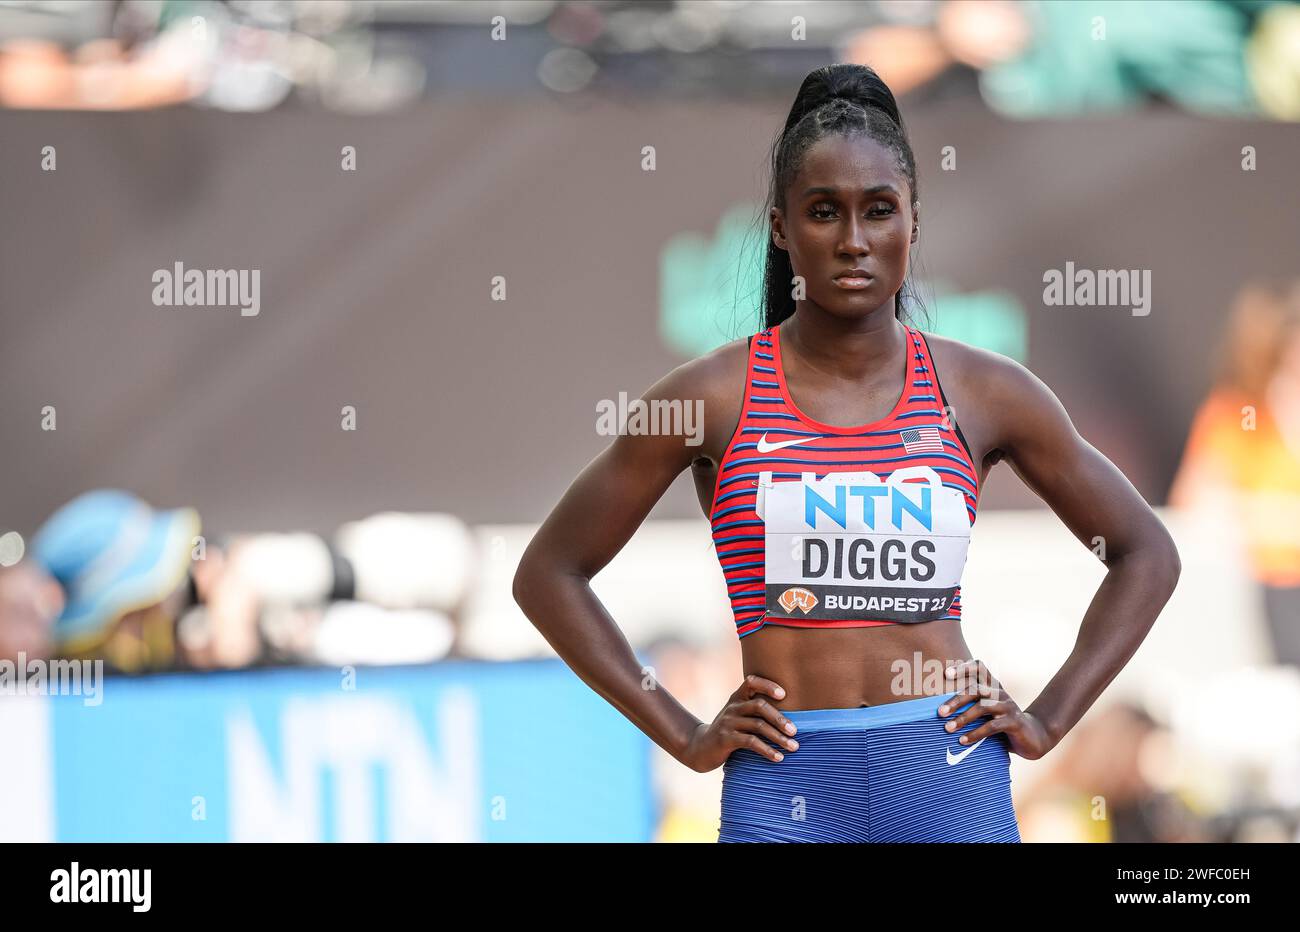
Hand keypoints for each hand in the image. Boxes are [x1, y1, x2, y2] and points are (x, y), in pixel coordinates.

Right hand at [681, 674, 798, 772]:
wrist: (700, 748)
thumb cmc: (728, 732)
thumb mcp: (738, 717)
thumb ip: (756, 713)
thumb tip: (790, 719)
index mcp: (737, 698)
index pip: (751, 682)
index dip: (767, 685)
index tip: (783, 695)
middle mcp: (733, 707)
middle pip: (760, 706)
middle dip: (780, 719)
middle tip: (795, 731)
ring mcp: (728, 722)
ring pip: (758, 725)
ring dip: (778, 737)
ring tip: (793, 747)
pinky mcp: (726, 739)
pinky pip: (751, 742)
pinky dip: (767, 750)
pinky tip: (778, 758)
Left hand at [938, 659, 1053, 759]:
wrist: (1033, 737)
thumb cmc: (1001, 723)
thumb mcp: (986, 712)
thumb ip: (969, 706)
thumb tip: (936, 709)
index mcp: (992, 686)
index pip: (979, 668)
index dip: (964, 667)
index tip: (946, 673)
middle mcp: (1000, 693)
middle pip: (976, 689)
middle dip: (956, 700)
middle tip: (939, 712)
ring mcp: (1008, 706)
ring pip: (983, 707)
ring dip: (963, 718)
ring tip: (947, 728)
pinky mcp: (1014, 722)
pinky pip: (992, 727)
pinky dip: (976, 733)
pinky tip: (963, 740)